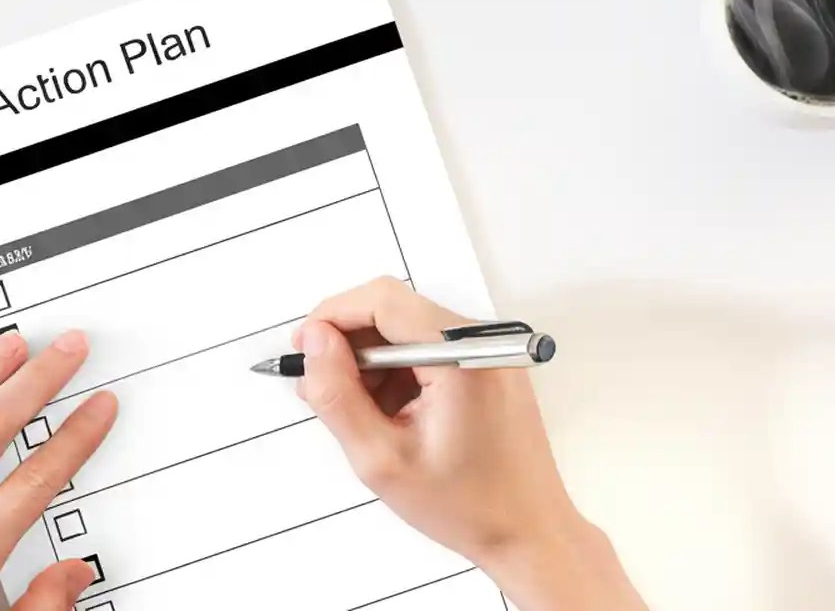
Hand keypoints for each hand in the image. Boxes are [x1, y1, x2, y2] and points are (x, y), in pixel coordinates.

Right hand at [295, 278, 644, 610]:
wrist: (529, 534)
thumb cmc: (468, 507)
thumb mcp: (381, 459)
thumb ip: (337, 395)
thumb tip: (314, 343)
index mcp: (461, 357)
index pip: (382, 300)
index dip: (332, 316)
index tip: (304, 348)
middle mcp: (481, 342)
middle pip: (394, 310)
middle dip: (349, 344)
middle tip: (322, 388)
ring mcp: (489, 352)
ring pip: (407, 330)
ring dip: (373, 364)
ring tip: (362, 417)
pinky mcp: (488, 366)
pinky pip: (430, 350)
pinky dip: (399, 373)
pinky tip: (390, 417)